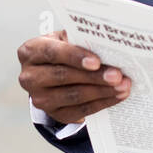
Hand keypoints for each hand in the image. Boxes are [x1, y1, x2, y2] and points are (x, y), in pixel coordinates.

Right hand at [17, 30, 132, 124]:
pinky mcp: (54, 113)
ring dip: (102, 91)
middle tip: (117, 75)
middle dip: (94, 76)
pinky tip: (116, 96)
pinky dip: (102, 103)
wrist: (52, 73)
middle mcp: (29, 77)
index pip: (53, 53)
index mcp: (30, 52)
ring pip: (74, 96)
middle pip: (64, 76)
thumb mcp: (64, 39)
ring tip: (122, 86)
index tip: (97, 61)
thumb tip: (106, 43)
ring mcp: (40, 98)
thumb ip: (78, 39)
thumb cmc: (61, 50)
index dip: (75, 57)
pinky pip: (80, 110)